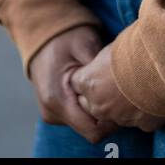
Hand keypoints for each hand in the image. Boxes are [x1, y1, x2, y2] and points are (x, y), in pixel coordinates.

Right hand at [29, 25, 120, 144]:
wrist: (42, 33)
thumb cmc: (66, 36)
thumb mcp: (85, 44)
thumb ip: (99, 68)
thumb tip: (121, 83)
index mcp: (57, 98)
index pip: (92, 130)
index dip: (112, 121)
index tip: (123, 102)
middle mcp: (52, 112)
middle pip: (90, 129)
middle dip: (107, 115)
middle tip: (118, 92)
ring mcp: (52, 113)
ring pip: (86, 124)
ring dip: (99, 110)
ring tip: (106, 87)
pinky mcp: (55, 111)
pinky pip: (79, 117)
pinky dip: (90, 107)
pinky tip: (96, 89)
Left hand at [70, 42, 164, 131]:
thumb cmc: (138, 47)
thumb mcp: (113, 48)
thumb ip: (103, 61)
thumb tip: (106, 61)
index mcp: (88, 82)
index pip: (76, 83)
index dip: (87, 75)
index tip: (97, 69)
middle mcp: (99, 105)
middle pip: (90, 104)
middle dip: (99, 95)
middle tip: (115, 80)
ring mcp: (119, 118)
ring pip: (113, 115)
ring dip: (120, 105)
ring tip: (136, 87)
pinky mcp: (141, 125)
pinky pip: (137, 120)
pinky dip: (142, 111)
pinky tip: (151, 96)